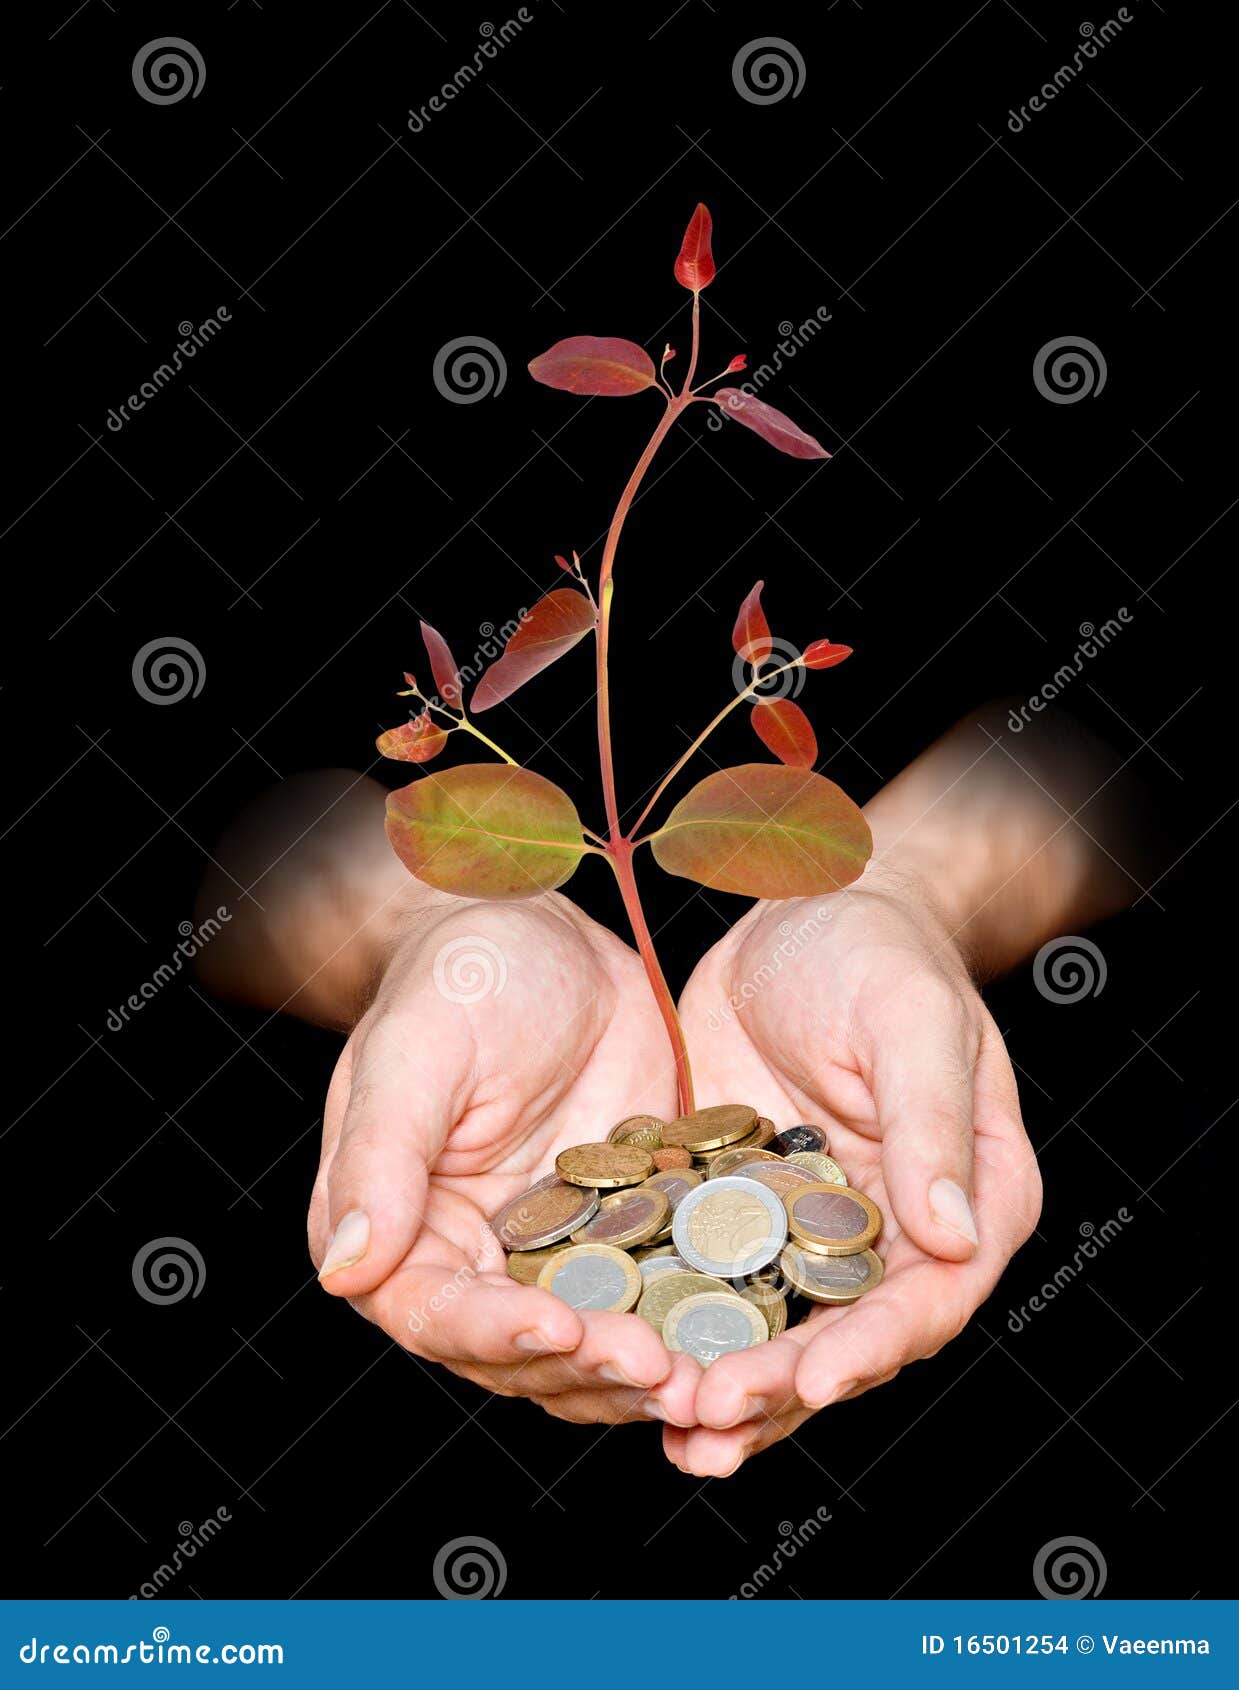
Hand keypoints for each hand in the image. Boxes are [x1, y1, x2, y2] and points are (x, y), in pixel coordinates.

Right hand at [307, 890, 702, 1426]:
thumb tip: (348, 1270)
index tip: (561, 1332)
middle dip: (590, 1370)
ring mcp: (553, 1256)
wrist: (552, 935)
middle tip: (663, 1372)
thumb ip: (382, 1158)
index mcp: (400, 1232)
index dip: (497, 1334)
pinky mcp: (624, 1237)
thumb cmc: (464, 975)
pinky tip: (744, 1335)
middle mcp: (473, 1262)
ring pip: (592, 1349)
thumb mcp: (419, 1050)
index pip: (438, 1314)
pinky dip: (691, 1325)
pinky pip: (655, 1298)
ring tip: (709, 1381)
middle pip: (523, 1355)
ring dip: (645, 1374)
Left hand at [669, 864, 1041, 1474]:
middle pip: (846, 1338)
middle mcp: (894, 1234)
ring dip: (727, 1382)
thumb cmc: (878, 949)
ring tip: (672, 1434)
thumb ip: (929, 1126)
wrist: (804, 904)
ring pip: (776, 1329)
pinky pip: (711, 1280)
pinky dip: (678, 1323)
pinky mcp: (741, 1209)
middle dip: (781, 1388)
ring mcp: (812, 1230)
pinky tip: (627, 1356)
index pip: (926, 1299)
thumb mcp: (910, 1021)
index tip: (809, 1382)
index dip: (868, 1348)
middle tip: (709, 1423)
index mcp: (968, 1202)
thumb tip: (952, 1238)